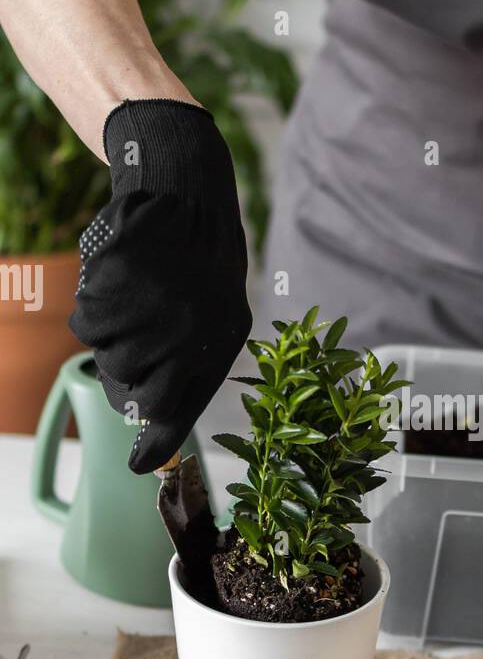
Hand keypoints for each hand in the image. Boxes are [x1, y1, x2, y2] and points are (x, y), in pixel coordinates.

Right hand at [69, 99, 251, 472]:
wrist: (188, 191)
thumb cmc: (201, 264)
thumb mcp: (219, 318)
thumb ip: (191, 369)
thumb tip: (157, 439)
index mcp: (216, 347)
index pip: (180, 412)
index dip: (157, 443)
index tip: (141, 467)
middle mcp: (186, 337)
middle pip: (130, 388)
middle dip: (126, 366)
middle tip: (140, 328)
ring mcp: (151, 312)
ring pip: (105, 353)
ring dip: (110, 329)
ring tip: (136, 293)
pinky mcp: (119, 285)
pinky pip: (86, 319)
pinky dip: (93, 302)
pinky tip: (120, 275)